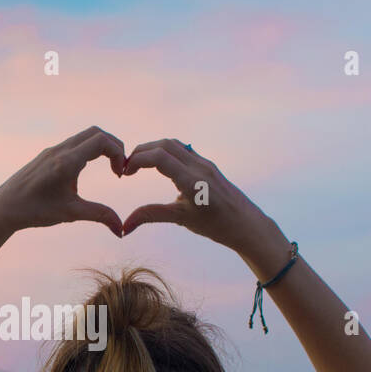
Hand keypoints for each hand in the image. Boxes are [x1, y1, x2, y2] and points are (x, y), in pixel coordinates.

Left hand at [0, 126, 126, 236]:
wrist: (5, 207)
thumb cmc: (35, 210)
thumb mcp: (71, 213)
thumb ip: (99, 215)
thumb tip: (121, 229)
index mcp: (67, 161)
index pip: (102, 141)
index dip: (118, 153)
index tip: (120, 174)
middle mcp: (60, 150)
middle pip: (96, 133)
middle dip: (114, 147)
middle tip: (119, 168)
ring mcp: (52, 150)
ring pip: (84, 136)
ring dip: (101, 148)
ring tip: (108, 168)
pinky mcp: (47, 154)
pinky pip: (74, 143)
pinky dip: (88, 150)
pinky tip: (87, 170)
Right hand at [120, 138, 271, 254]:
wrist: (246, 224)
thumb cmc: (216, 225)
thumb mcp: (181, 219)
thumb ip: (150, 216)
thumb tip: (124, 227)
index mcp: (193, 181)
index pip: (159, 157)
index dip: (137, 160)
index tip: (125, 173)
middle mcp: (199, 167)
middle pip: (164, 145)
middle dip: (141, 152)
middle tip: (127, 167)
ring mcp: (205, 163)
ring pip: (174, 144)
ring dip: (153, 149)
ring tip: (139, 164)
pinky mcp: (208, 165)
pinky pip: (184, 150)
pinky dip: (166, 152)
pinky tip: (158, 165)